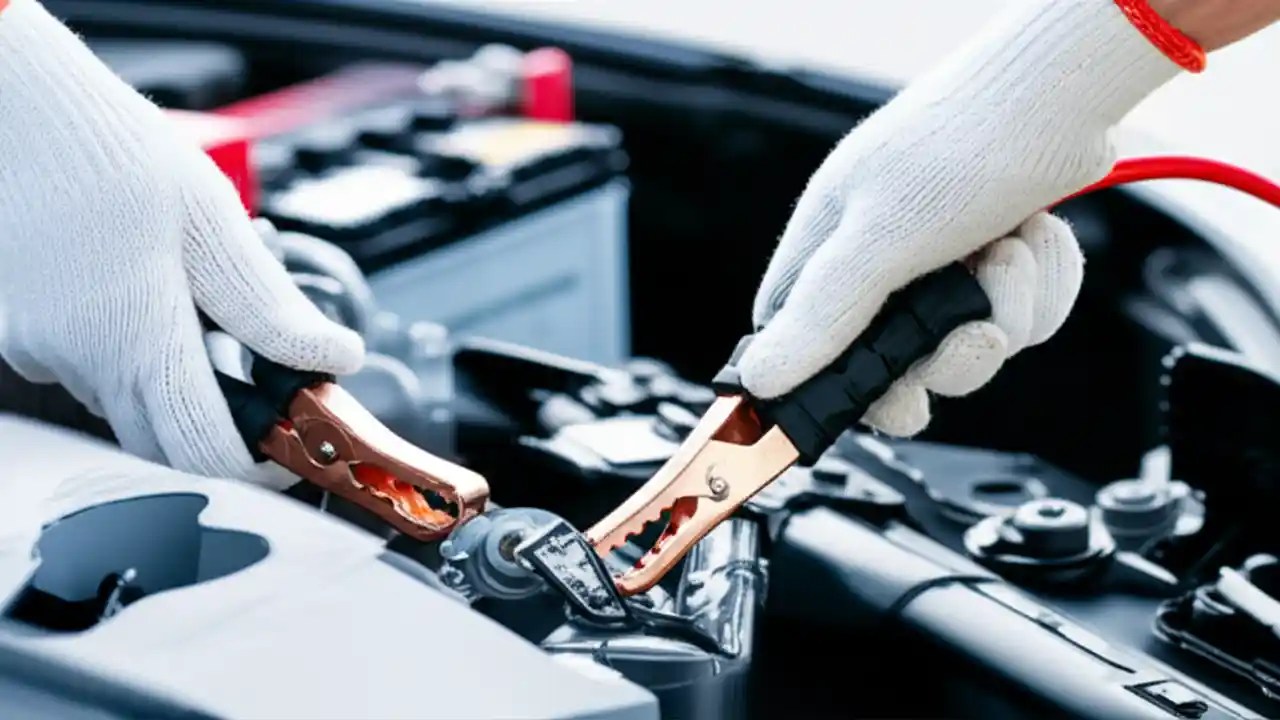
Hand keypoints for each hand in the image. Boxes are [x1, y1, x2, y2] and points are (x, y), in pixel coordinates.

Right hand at [0, 0, 362, 485]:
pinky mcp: (24, 334)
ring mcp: (42, 351)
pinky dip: (134, 353)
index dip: (260, 461)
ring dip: (179, 382)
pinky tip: (148, 293)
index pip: (205, 453)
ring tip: (200, 306)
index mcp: (132, 339)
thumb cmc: (106, 151)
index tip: (294, 435)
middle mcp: (78, 361)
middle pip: (168, 444)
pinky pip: (93, 371)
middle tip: (266, 377)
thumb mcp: (212, 222)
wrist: (12, 111)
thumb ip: (270, 306)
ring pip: (130, 408)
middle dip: (224, 425)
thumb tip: (332, 356)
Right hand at [738, 0, 1182, 435]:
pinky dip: (1040, 290)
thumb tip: (760, 381)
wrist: (1062, 95)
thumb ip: (823, 316)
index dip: (836, 383)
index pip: (800, 343)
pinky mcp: (993, 262)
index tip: (884, 400)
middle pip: (897, 365)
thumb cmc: (959, 148)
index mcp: (826, 250)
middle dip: (948, 358)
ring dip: (1006, 310)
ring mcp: (939, 265)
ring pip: (965, 345)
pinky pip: (1016, 318)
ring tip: (1009, 249)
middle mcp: (876, 262)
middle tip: (976, 333)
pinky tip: (1033, 239)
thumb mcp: (879, 241)